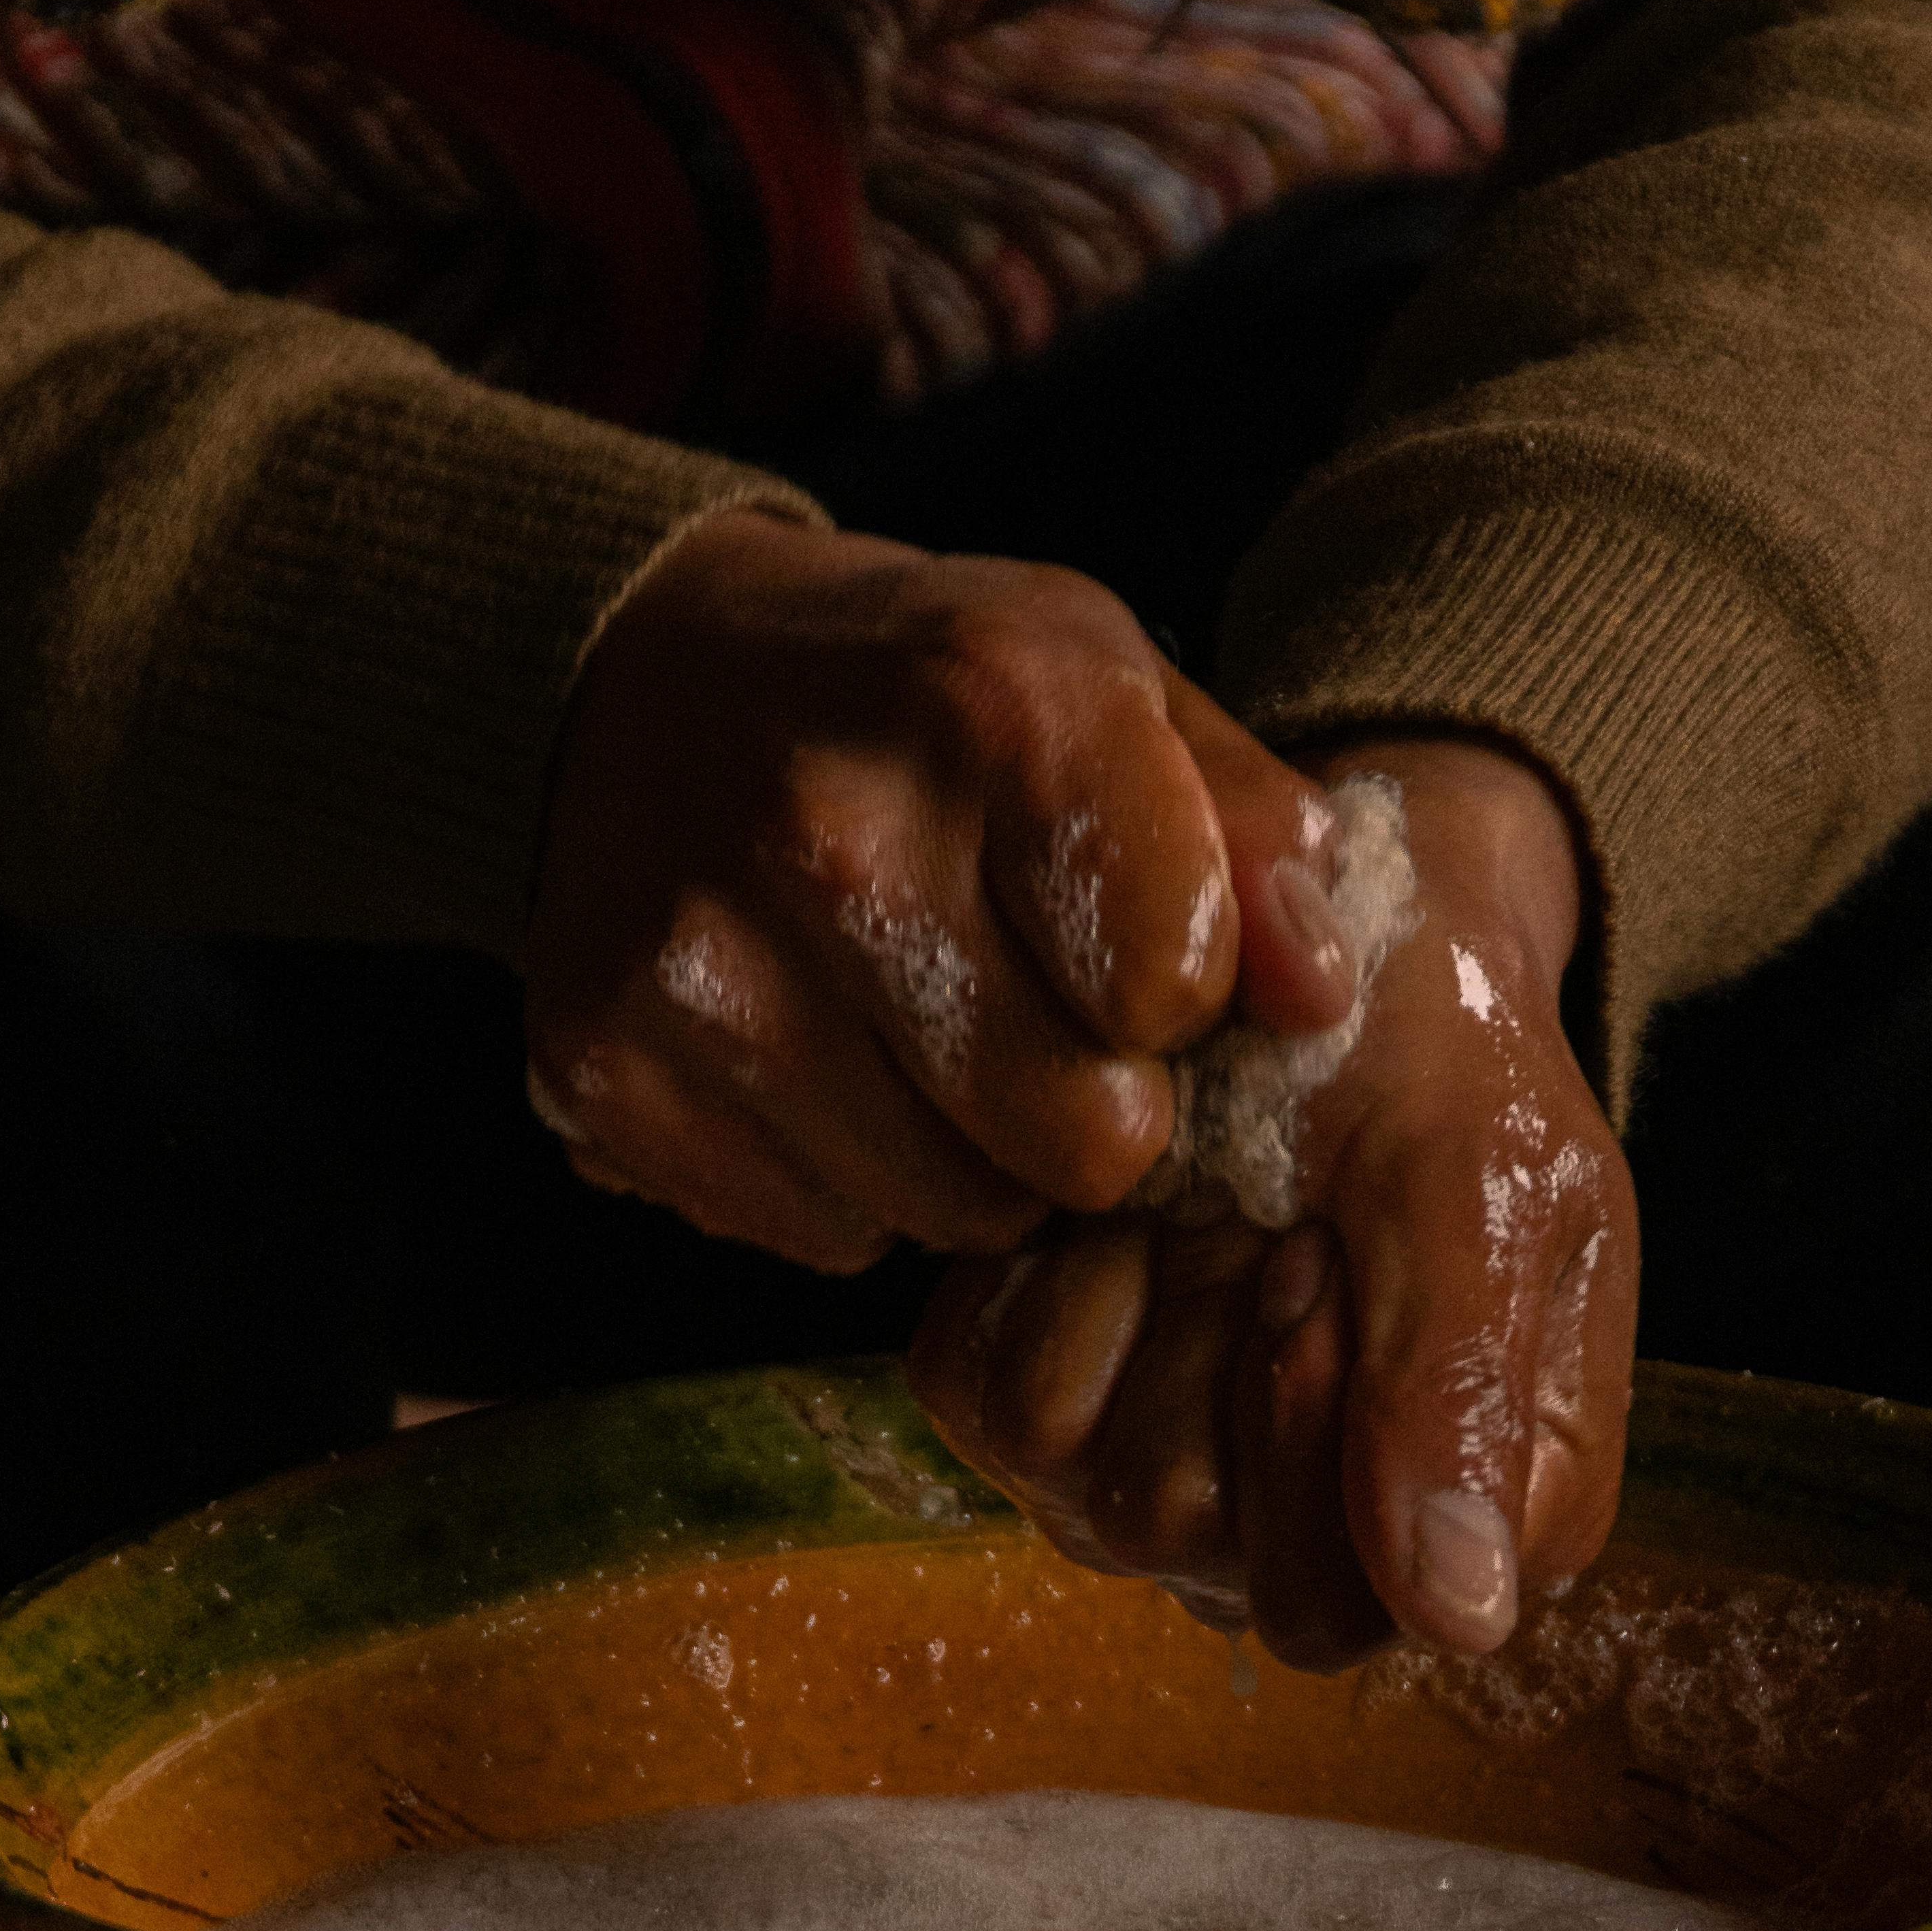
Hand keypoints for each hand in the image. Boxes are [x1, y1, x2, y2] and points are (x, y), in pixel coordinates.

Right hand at [522, 510, 1353, 1275]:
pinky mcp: (609, 1079)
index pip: (1180, 986)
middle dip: (1092, 1108)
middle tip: (1036, 1022)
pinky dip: (852, 1180)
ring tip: (921, 1033)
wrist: (640, 692)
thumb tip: (1322, 998)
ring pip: (958, 1216)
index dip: (1183, 994)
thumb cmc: (929, 709)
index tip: (1136, 949)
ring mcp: (701, 972)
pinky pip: (829, 1238)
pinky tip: (821, 1060)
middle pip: (1083, 1142)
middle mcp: (830, 834)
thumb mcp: (1114, 694)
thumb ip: (1257, 836)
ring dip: (975, 1158)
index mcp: (989, 701)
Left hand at [910, 739, 1639, 1667]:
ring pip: (1086, 1476)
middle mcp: (1294, 1544)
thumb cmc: (1438, 1058)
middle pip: (1197, 1539)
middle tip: (1271, 1212)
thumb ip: (1471, 1387)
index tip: (1328, 1254)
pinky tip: (1121, 1209)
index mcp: (1455, 1523)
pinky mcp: (1022, 1418)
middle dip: (1225, 1342)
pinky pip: (988, 1396)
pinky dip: (1046, 1272)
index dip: (1315, 1427)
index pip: (1336, 1604)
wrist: (1315, 945)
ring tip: (1211, 1194)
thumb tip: (1461, 1622)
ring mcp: (1145, 1493)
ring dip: (1147, 1295)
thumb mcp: (1489, 1177)